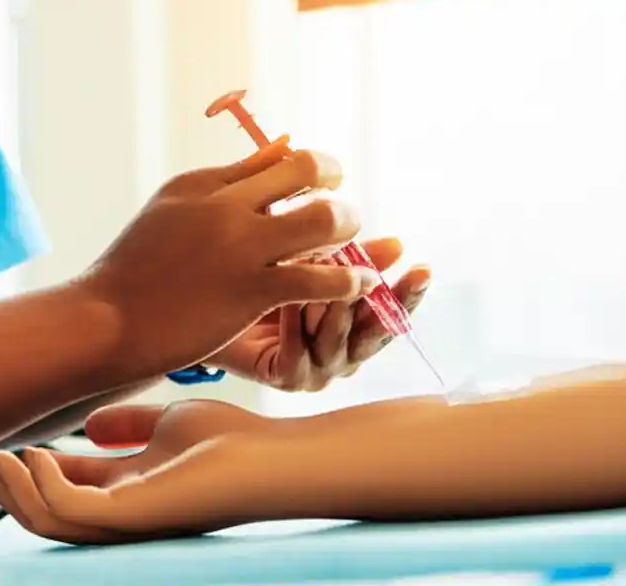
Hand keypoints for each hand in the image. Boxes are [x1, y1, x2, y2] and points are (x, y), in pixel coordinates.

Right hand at [0, 401, 274, 543]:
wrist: (273, 455)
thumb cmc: (235, 442)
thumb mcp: (169, 423)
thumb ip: (131, 425)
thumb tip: (90, 423)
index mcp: (129, 492)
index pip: (66, 487)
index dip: (28, 470)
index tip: (0, 444)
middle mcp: (122, 513)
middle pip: (48, 514)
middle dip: (10, 489)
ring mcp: (127, 519)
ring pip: (50, 521)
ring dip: (15, 491)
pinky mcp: (135, 514)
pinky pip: (72, 510)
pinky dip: (44, 486)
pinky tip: (35, 454)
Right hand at [80, 142, 380, 378]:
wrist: (106, 322)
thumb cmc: (134, 275)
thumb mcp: (168, 213)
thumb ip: (213, 191)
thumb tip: (261, 163)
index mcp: (204, 183)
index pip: (273, 157)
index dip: (305, 168)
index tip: (318, 184)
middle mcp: (226, 204)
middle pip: (305, 167)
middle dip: (334, 180)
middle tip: (343, 206)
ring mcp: (240, 247)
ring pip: (324, 218)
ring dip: (349, 228)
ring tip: (356, 248)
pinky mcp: (252, 291)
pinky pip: (321, 278)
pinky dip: (349, 281)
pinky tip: (358, 286)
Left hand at [211, 238, 430, 390]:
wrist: (203, 308)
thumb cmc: (262, 284)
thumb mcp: (311, 265)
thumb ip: (351, 260)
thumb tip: (396, 245)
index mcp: (354, 329)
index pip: (392, 313)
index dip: (408, 294)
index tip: (422, 268)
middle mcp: (341, 355)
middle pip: (374, 335)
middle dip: (385, 304)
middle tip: (386, 276)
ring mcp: (315, 371)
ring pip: (336, 343)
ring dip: (335, 308)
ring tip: (333, 278)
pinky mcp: (283, 379)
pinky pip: (297, 355)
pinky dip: (296, 327)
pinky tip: (289, 300)